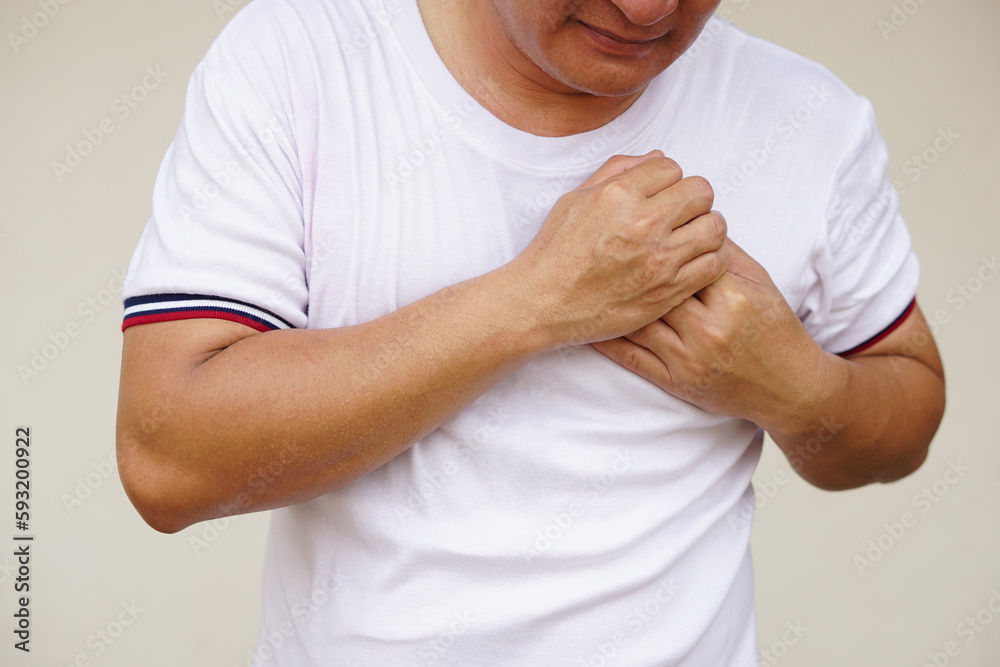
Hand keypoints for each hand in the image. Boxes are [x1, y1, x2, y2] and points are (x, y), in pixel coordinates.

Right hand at [507, 151, 727, 347]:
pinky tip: (691, 261)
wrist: (544, 302)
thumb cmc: (556, 252)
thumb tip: (657, 157)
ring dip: (705, 228)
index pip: (672, 168)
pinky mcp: (668, 290)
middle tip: (679, 214)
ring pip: (715, 227)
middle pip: (701, 192)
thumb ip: (617, 172)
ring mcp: (659, 259)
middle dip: (692, 199)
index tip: (659, 195)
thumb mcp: (576, 199)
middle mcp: (643, 223)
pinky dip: (709, 259)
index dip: (667, 180)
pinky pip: (713, 265)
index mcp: (619, 195)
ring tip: (690, 236)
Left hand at [590, 238, 832, 433]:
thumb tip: (688, 219)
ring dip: (609, 298)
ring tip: (586, 277)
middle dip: (630, 266)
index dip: (660, 240)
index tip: (638, 225)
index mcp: (730, 298)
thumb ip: (724, 252)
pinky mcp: (675, 381)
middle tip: (604, 246)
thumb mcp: (759, 282)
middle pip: (655, 287)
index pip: (684, 258)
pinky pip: (630, 357)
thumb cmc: (774, 328)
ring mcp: (687, 358)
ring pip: (637, 320)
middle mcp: (707, 329)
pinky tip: (587, 320)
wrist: (787, 386)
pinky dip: (605, 337)